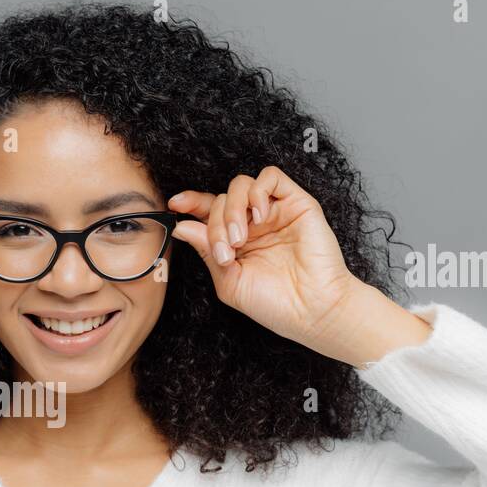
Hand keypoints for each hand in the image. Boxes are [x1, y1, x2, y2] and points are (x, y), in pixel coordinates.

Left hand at [169, 166, 429, 365]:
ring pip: (241, 185)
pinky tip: (258, 218)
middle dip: (214, 223)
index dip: (190, 203)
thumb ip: (206, 252)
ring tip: (241, 239)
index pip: (209, 212)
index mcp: (235, 241)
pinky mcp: (296, 203)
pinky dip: (257, 192)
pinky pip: (271, 176)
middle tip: (225, 250)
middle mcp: (253, 224)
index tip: (174, 205)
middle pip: (220, 200)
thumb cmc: (274, 303)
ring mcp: (274, 212)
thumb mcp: (229, 281)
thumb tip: (182, 227)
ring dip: (232, 209)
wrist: (312, 310)